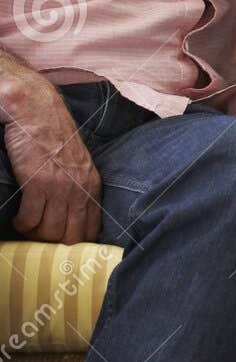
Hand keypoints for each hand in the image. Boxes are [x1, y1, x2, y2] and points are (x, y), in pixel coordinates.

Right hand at [0, 67, 101, 243]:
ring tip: (25, 227)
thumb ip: (77, 186)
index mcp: (92, 185)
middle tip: (37, 243)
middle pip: (71, 237)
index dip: (76, 245)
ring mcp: (61, 187)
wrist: (35, 110)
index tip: (61, 252)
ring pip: (49, 233)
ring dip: (34, 236)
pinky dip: (21, 224)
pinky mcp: (38, 183)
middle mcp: (81, 188)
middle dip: (53, 246)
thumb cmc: (52, 136)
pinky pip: (30, 220)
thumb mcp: (75, 163)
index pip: (91, 230)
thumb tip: (70, 216)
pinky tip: (17, 218)